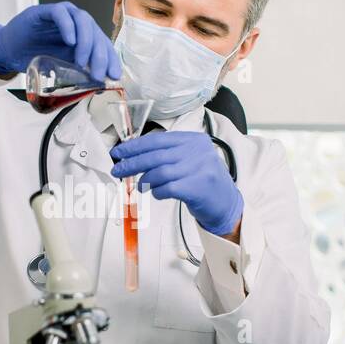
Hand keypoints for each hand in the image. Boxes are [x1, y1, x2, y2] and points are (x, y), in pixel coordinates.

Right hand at [0, 2, 119, 81]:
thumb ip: (79, 73)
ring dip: (86, 42)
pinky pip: (60, 14)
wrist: (9, 51)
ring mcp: (62, 14)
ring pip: (83, 20)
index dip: (111, 59)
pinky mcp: (45, 12)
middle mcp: (76, 22)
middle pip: (96, 33)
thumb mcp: (62, 68)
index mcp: (83, 35)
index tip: (114, 76)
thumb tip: (98, 87)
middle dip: (99, 55)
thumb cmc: (36, 56)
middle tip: (97, 74)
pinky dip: (67, 26)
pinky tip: (70, 41)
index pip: (103, 44)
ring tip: (81, 61)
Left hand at [110, 130, 242, 236]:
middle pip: (156, 156)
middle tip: (118, 170)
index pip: (157, 140)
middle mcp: (198, 151)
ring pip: (160, 172)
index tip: (119, 152)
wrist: (226, 203)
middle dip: (132, 163)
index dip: (135, 146)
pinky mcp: (197, 187)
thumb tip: (134, 156)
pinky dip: (157, 192)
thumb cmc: (202, 181)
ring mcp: (199, 168)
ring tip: (140, 186)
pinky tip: (157, 193)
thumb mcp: (190, 160)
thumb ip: (168, 155)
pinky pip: (167, 188)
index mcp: (194, 140)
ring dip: (145, 181)